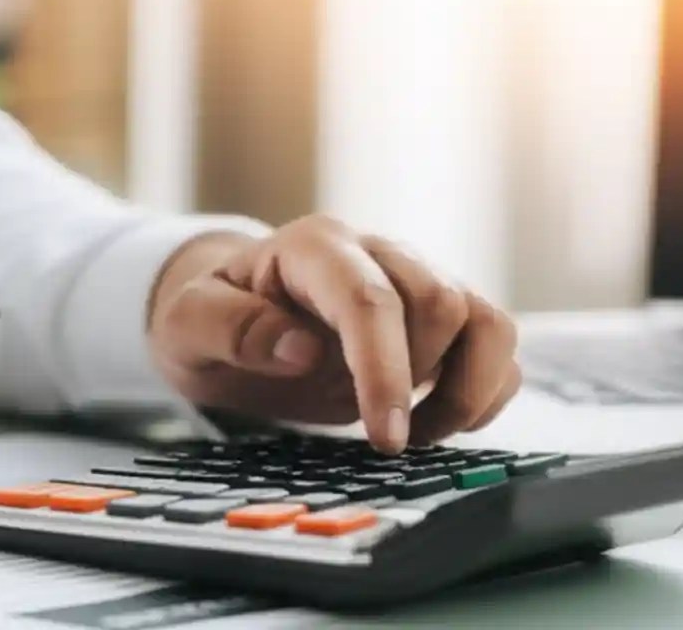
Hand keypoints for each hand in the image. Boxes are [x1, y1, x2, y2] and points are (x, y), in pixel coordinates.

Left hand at [148, 214, 519, 453]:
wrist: (227, 318)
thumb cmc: (209, 319)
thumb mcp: (186, 325)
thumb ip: (231, 329)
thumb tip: (301, 350)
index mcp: (313, 246)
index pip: (369, 299)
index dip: (384, 369)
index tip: (383, 436)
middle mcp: (377, 252)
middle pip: (441, 305)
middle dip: (418, 382)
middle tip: (376, 435)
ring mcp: (417, 280)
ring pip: (489, 322)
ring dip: (466, 390)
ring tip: (412, 435)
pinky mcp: (443, 318)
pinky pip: (497, 346)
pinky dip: (485, 393)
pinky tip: (435, 425)